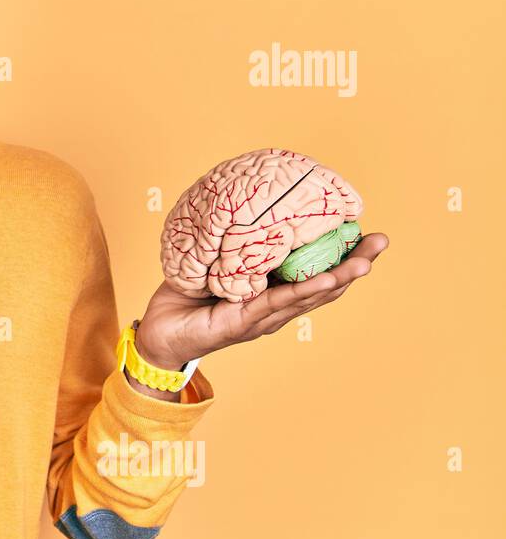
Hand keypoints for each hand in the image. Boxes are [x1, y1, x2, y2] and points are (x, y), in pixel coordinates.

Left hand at [133, 232, 390, 368]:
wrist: (157, 333)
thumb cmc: (185, 296)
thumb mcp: (213, 263)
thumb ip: (233, 243)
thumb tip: (247, 206)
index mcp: (271, 292)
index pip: (314, 272)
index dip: (342, 254)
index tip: (368, 232)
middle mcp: (274, 308)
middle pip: (324, 286)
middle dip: (355, 264)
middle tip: (382, 241)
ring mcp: (262, 318)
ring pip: (308, 296)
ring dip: (339, 279)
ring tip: (365, 262)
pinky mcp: (243, 323)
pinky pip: (276, 303)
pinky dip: (303, 291)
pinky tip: (325, 280)